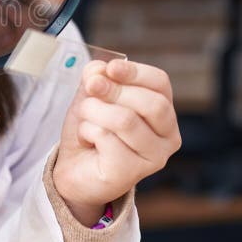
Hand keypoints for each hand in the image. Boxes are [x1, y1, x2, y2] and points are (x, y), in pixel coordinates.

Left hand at [54, 59, 181, 225]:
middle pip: (150, 103)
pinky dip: (86, 130)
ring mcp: (153, 158)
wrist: (74, 169)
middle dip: (113, 90)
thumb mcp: (92, 96)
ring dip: (94, 111)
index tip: (111, 68)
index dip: (135, 71)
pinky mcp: (130, 173)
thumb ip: (97, 78)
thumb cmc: (91, 130)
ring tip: (85, 118)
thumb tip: (99, 69)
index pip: (160, 83)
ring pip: (125, 120)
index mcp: (163, 112)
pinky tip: (86, 139)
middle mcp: (167, 137)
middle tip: (90, 87)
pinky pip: (106, 137)